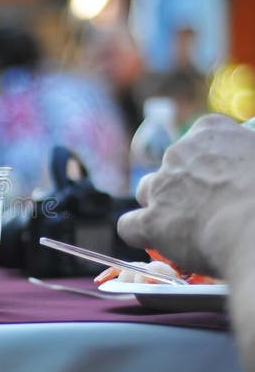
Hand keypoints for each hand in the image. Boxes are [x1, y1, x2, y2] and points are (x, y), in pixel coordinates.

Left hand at [118, 114, 254, 279]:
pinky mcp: (150, 221)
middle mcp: (179, 152)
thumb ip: (249, 157)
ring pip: (147, 192)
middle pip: (171, 166)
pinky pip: (129, 225)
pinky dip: (139, 233)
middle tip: (207, 209)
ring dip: (160, 207)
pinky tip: (154, 241)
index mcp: (211, 131)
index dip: (209, 162)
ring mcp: (160, 186)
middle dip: (184, 185)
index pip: (200, 138)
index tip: (222, 179)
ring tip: (182, 227)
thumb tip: (246, 170)